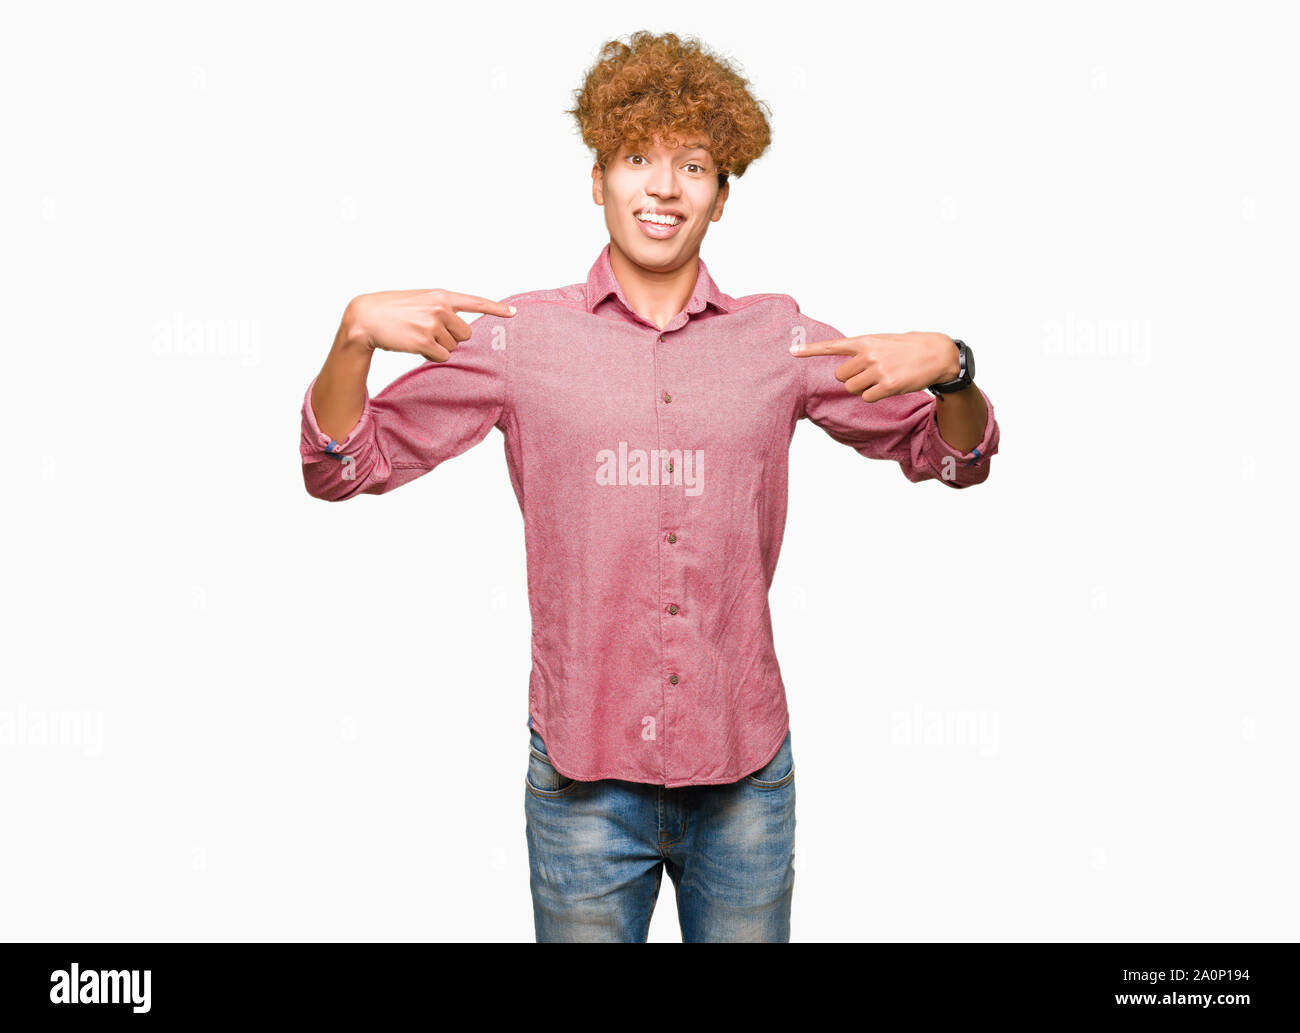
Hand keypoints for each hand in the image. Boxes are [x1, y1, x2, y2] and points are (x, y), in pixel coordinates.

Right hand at [344, 289, 515, 362]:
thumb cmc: (392, 310)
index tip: (513, 313)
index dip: (496, 309)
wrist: (365, 317)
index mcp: (441, 295)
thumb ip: (442, 310)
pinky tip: (413, 345)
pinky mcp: (424, 342)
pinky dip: (430, 355)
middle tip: (428, 332)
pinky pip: (441, 357)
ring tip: (416, 336)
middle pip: (465, 334)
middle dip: (450, 338)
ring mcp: (433, 325)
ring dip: (438, 347)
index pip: (475, 302)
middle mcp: (440, 308)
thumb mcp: (420, 301)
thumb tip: (461, 332)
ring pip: (452, 347)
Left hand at [789, 331, 958, 401]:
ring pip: (852, 389)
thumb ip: (864, 349)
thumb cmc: (910, 347)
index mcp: (865, 341)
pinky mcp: (888, 385)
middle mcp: (869, 354)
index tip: (792, 352)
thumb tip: (848, 362)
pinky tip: (889, 386)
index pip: (832, 346)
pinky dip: (875, 396)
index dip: (810, 350)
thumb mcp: (884, 340)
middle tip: (870, 374)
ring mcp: (878, 370)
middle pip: (840, 376)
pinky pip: (867, 397)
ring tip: (882, 379)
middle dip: (851, 379)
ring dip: (863, 388)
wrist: (938, 354)